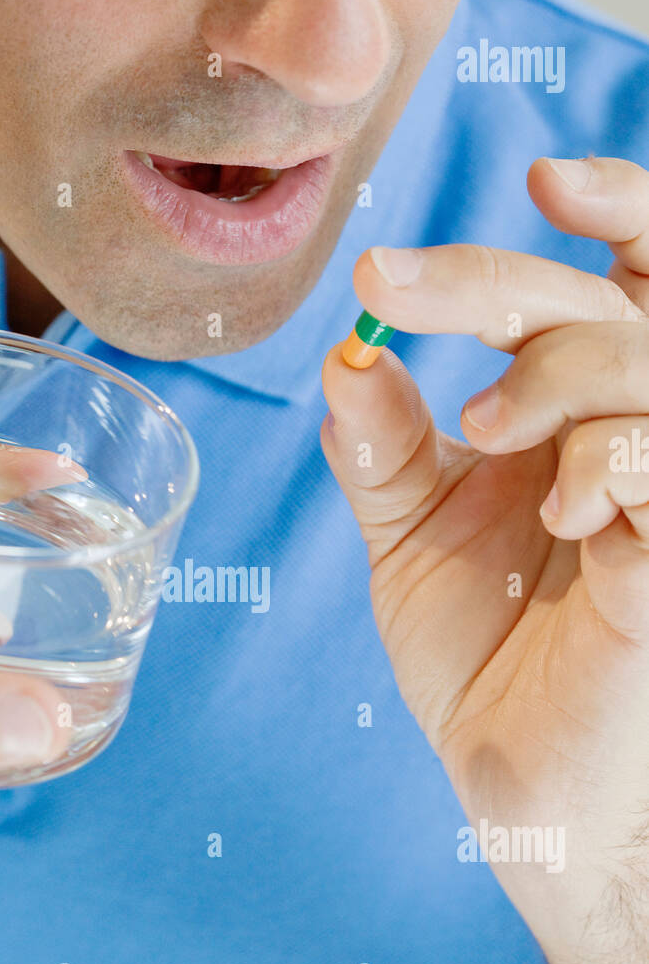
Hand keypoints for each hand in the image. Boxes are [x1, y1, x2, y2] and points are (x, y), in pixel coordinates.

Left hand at [321, 156, 648, 963]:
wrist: (520, 781)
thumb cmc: (479, 657)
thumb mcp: (410, 536)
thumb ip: (384, 448)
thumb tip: (343, 357)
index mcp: (584, 414)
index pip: (617, 277)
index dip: (607, 208)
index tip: (528, 183)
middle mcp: (638, 435)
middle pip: (613, 299)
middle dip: (499, 280)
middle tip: (390, 290)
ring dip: (558, 370)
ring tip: (485, 434)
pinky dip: (616, 460)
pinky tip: (565, 510)